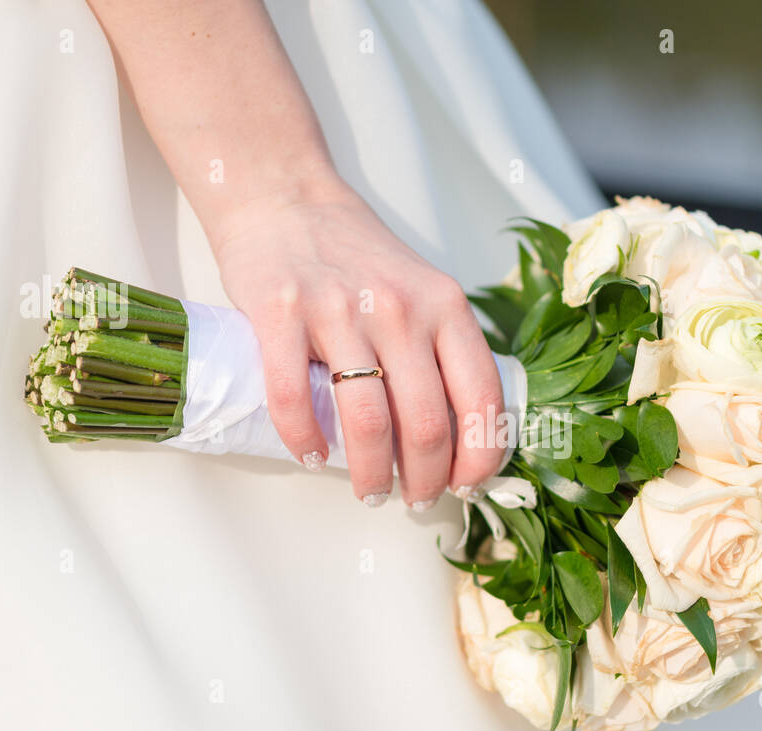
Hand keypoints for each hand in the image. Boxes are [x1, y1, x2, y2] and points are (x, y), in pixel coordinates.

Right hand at [212, 180, 505, 508]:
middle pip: (426, 425)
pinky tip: (312, 456)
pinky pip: (293, 400)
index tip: (466, 485)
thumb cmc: (357, 256)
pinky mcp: (280, 313)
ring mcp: (339, 311)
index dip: (479, 457)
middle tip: (415, 500)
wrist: (286, 198)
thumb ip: (442, 350)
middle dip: (425, 480)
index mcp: (446, 306)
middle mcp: (400, 309)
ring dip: (371, 476)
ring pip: (368, 423)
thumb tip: (459, 435)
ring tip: (370, 493)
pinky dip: (304, 442)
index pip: (481, 399)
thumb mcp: (423, 291)